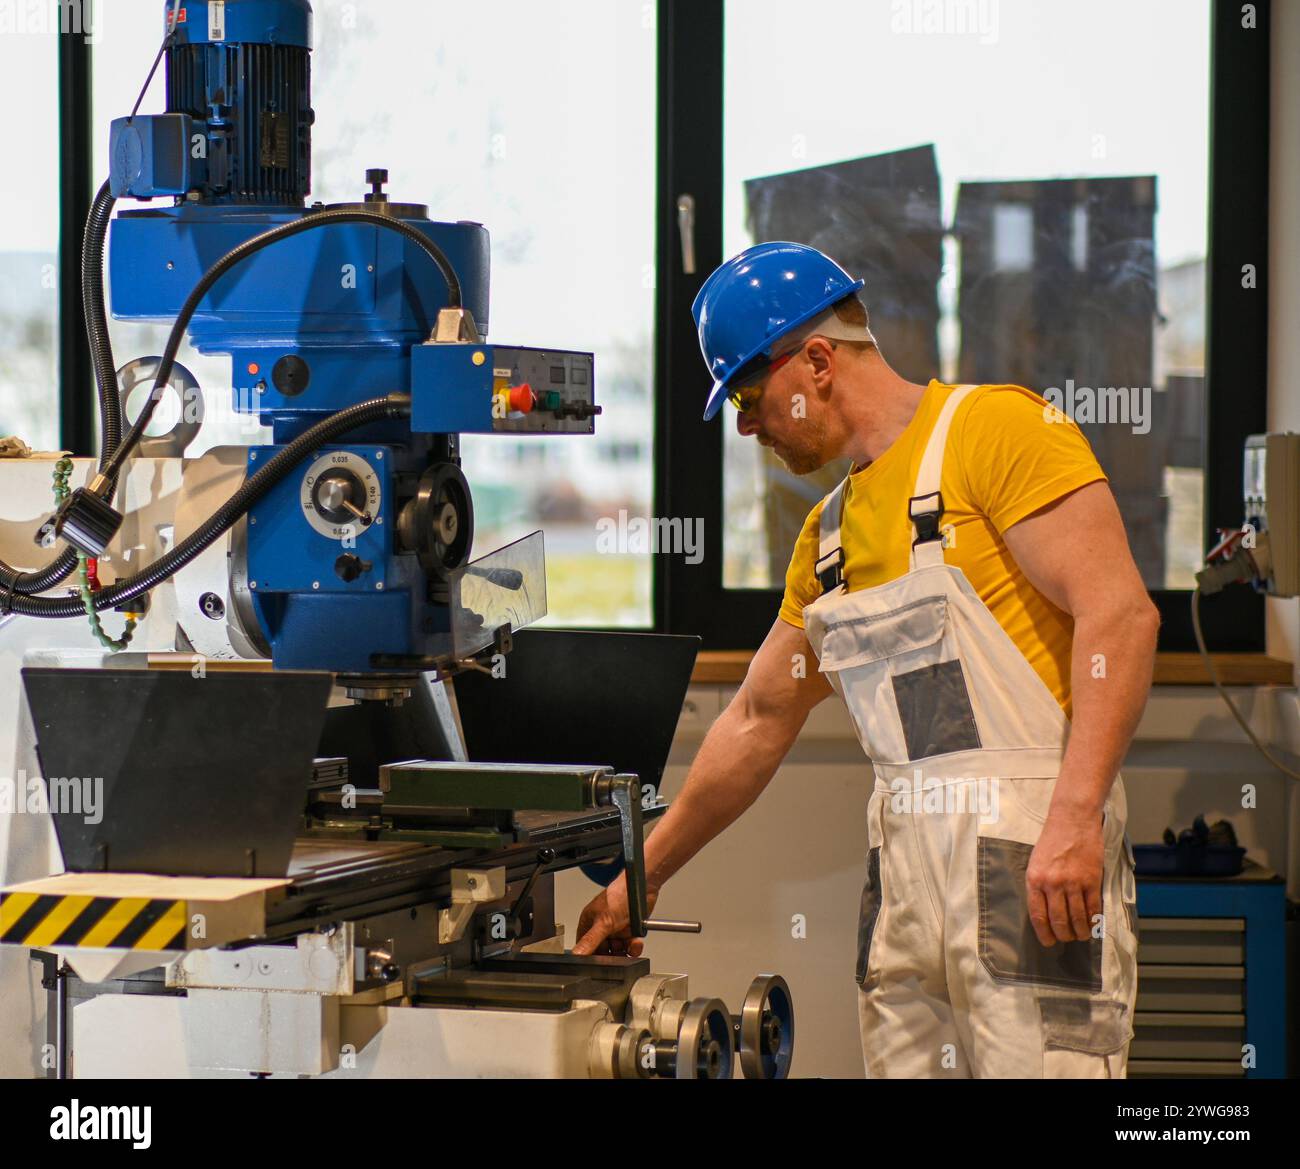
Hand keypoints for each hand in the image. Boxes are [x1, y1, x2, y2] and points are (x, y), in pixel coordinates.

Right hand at [571, 873, 658, 956]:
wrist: (643, 886)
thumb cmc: (619, 895)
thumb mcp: (603, 922)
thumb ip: (591, 941)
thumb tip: (577, 954)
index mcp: (589, 922)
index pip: (585, 946)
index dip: (591, 956)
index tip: (598, 964)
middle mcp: (601, 927)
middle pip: (603, 951)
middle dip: (611, 956)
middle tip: (616, 956)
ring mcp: (616, 929)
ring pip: (618, 950)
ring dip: (624, 951)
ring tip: (628, 946)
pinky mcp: (629, 930)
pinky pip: (630, 946)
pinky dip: (634, 947)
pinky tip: (635, 942)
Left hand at [1025, 806, 1103, 945]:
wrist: (1072, 820)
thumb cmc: (1052, 840)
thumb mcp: (1036, 862)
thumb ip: (1039, 885)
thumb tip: (1045, 911)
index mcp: (1035, 879)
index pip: (1038, 915)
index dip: (1044, 933)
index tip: (1048, 942)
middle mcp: (1053, 883)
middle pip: (1059, 920)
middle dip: (1063, 935)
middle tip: (1066, 939)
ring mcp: (1073, 882)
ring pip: (1077, 917)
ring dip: (1080, 931)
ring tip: (1080, 935)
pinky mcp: (1092, 880)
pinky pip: (1093, 907)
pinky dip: (1093, 920)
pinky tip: (1092, 924)